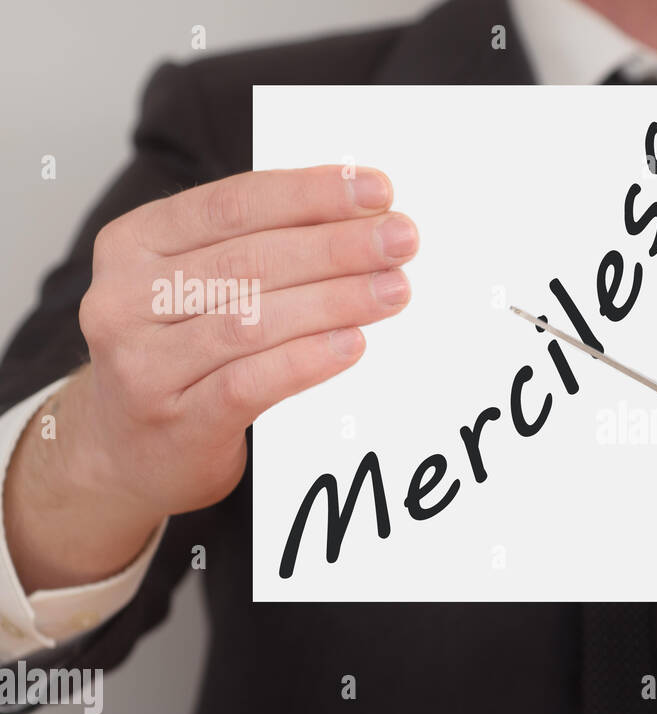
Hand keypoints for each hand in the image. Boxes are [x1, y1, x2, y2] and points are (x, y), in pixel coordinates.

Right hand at [5, 166, 418, 589]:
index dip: (310, 193)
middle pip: (249, 259)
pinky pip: (252, 383)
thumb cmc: (178, 356)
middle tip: (401, 239)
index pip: (232, 204)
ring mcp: (145, 364)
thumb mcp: (192, 287)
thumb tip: (356, 217)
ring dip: (335, 300)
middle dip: (337, 245)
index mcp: (133, 244)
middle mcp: (125, 299)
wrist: (126, 453)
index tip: (376, 190)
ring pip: (253, 320)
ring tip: (393, 289)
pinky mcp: (178, 420)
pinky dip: (308, 360)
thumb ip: (253, 248)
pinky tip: (353, 344)